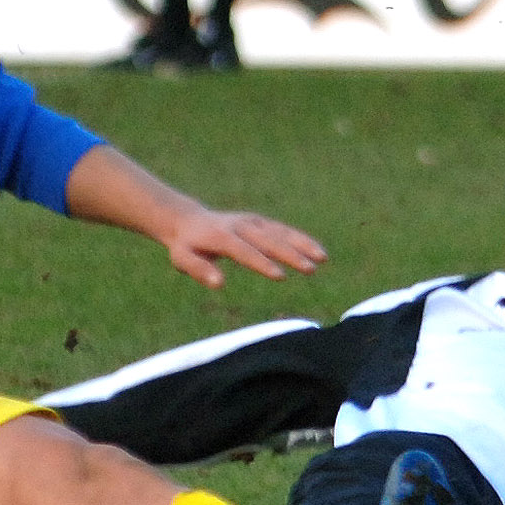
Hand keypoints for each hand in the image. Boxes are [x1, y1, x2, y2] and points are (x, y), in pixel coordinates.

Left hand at [163, 208, 325, 288]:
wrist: (189, 220)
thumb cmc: (186, 246)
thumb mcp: (182, 259)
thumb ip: (199, 270)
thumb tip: (218, 283)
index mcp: (221, 236)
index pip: (245, 251)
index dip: (262, 263)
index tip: (280, 276)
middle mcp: (240, 226)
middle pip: (269, 240)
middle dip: (290, 255)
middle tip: (310, 269)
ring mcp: (252, 222)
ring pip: (281, 232)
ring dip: (303, 245)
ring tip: (322, 258)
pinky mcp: (260, 222)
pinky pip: (283, 230)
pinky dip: (301, 240)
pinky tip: (318, 251)